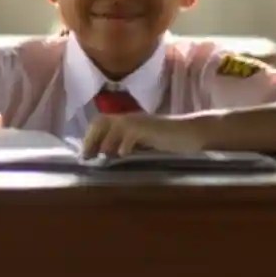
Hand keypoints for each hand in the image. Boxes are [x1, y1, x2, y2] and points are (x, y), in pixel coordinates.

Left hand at [81, 113, 205, 158]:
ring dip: (105, 142)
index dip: (89, 138)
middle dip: (91, 139)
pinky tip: (123, 155)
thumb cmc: (168, 141)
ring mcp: (139, 121)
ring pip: (113, 126)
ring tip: (103, 157)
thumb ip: (127, 147)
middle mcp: (130, 118)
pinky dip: (124, 144)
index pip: (100, 123)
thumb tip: (108, 158)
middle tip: (88, 157)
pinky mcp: (149, 127)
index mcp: (126, 121)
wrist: (191, 133)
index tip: (84, 156)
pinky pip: (131, 133)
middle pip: (101, 121)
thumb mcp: (143, 144)